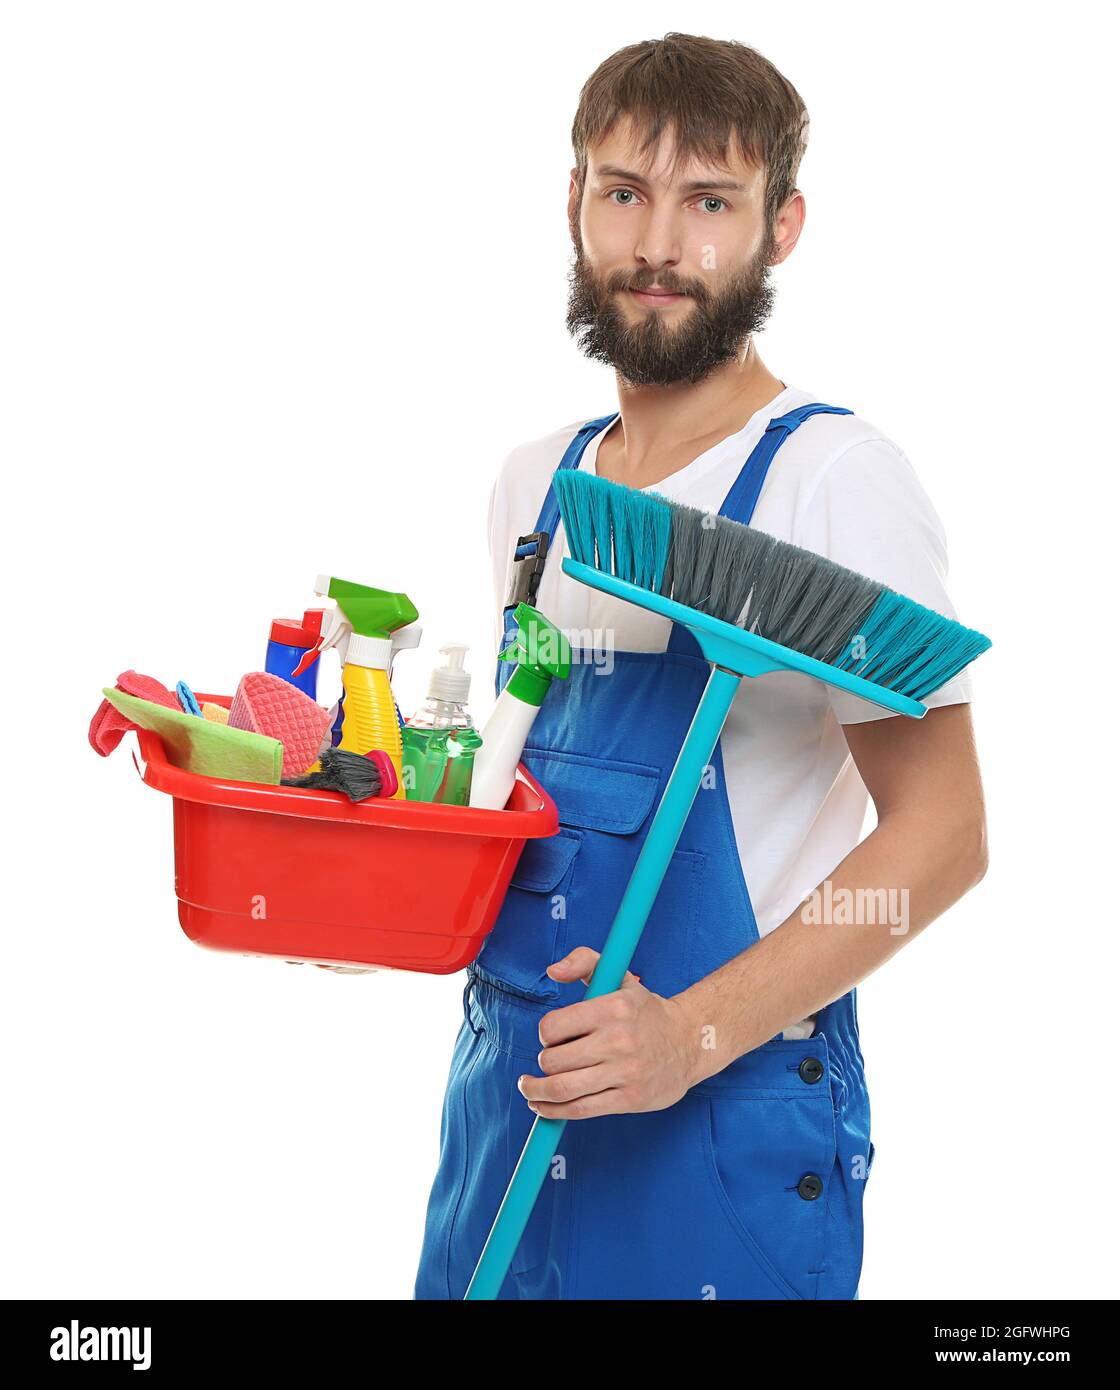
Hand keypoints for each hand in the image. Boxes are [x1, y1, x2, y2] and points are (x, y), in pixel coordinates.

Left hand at [517, 947, 698, 1119]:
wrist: (690, 1042)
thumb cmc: (645, 1011)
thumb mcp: (620, 977)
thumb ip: (584, 961)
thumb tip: (552, 971)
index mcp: (613, 1008)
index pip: (554, 1026)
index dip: (545, 1033)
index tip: (551, 1037)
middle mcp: (619, 1041)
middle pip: (554, 1060)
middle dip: (542, 1063)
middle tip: (546, 1062)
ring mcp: (625, 1073)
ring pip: (563, 1088)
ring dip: (536, 1091)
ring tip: (528, 1088)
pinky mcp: (629, 1100)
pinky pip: (580, 1109)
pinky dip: (553, 1111)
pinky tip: (542, 1105)